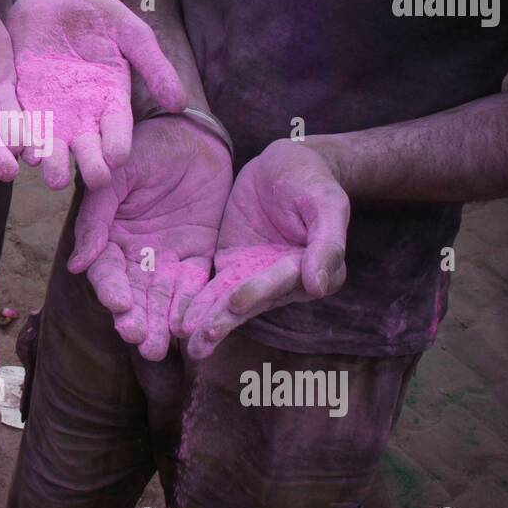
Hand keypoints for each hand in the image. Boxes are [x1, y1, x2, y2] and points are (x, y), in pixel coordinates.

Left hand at [7, 0, 184, 189]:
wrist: (51, 0)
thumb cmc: (98, 17)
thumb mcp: (131, 33)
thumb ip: (153, 65)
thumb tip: (180, 103)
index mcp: (112, 101)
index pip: (118, 130)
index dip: (118, 144)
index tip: (118, 157)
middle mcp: (82, 114)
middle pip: (87, 147)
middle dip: (90, 164)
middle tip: (94, 180)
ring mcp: (50, 111)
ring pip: (51, 144)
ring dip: (51, 160)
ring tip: (52, 174)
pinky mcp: (21, 102)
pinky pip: (20, 124)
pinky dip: (20, 137)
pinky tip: (22, 149)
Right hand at [67, 116, 231, 359]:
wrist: (192, 133)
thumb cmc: (145, 147)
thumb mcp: (116, 175)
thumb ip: (96, 218)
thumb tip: (77, 267)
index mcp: (108, 236)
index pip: (106, 272)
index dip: (111, 290)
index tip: (119, 306)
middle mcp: (134, 254)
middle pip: (133, 295)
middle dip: (136, 319)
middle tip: (140, 340)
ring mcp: (166, 257)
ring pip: (161, 299)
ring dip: (160, 324)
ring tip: (159, 348)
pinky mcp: (197, 255)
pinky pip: (195, 286)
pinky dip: (193, 307)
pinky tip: (191, 327)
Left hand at [182, 139, 349, 357]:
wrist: (285, 164)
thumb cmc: (312, 180)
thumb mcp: (326, 202)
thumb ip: (327, 242)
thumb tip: (319, 286)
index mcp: (317, 269)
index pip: (283, 280)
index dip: (259, 291)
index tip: (236, 303)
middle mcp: (286, 281)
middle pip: (254, 301)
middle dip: (227, 321)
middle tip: (202, 339)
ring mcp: (257, 275)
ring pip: (231, 301)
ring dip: (210, 322)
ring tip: (189, 344)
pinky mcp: (232, 265)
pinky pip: (214, 286)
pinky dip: (198, 304)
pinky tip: (180, 324)